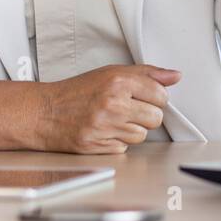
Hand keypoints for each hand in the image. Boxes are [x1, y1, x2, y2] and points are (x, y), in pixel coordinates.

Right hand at [37, 64, 180, 153]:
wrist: (44, 112)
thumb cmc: (78, 91)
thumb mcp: (112, 72)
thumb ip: (147, 73)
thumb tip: (175, 76)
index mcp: (118, 81)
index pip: (161, 95)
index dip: (155, 98)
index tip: (144, 97)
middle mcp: (113, 103)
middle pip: (156, 118)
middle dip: (146, 115)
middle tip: (128, 109)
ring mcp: (105, 126)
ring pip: (141, 135)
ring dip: (131, 130)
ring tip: (112, 120)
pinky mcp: (98, 146)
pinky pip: (124, 148)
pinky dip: (117, 142)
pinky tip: (104, 131)